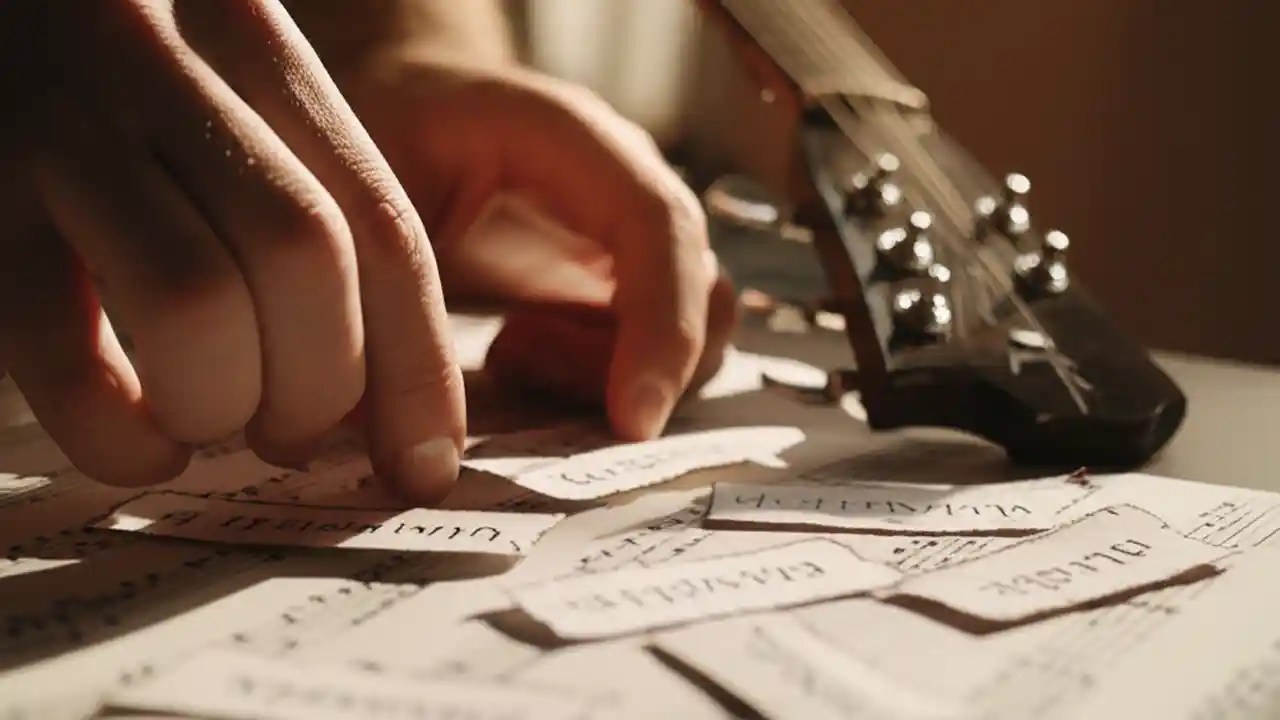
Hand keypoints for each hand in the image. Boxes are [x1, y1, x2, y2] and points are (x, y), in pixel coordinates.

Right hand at [0, 0, 464, 499]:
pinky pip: (58, 348)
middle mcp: (158, 59)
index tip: (425, 461)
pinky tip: (136, 445)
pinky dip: (115, 432)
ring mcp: (51, 121)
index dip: (419, 368)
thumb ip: (304, 201)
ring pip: (193, 300)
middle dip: (318, 386)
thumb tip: (387, 397)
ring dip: (221, 403)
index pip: (381, 223)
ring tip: (207, 420)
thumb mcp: (222, 98)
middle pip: (302, 256)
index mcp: (254, 39)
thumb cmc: (107, 90)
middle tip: (290, 431)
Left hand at [345, 61, 736, 438]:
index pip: (660, 227)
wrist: (401, 106)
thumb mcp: (366, 187)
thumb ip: (391, 275)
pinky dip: (602, 381)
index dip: (661, 329)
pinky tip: (517, 354)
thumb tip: (395, 400)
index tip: (631, 420)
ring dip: (615, 375)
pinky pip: (649, 349)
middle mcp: (625, 184)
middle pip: (698, 291)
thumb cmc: (382, 130)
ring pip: (687, 332)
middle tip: (512, 359)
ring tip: (509, 353)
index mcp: (573, 138)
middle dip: (635, 366)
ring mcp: (628, 235)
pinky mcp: (615, 281)